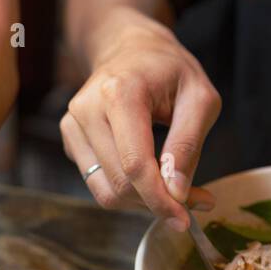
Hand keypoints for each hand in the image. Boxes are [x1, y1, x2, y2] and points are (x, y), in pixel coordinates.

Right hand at [60, 6, 219, 229]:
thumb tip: (176, 193)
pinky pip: (98, 183)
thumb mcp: (200, 99)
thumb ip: (188, 145)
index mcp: (120, 93)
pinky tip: (149, 176)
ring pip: (105, 191)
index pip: (134, 164)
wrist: (131, 49)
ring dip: (142, 202)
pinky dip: (127, 192)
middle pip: (119, 184)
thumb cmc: (170, 70)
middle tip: (192, 201)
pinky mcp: (70, 139)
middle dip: (157, 203)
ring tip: (172, 189)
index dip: (159, 200)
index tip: (184, 220)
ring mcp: (72, 125)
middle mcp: (87, 109)